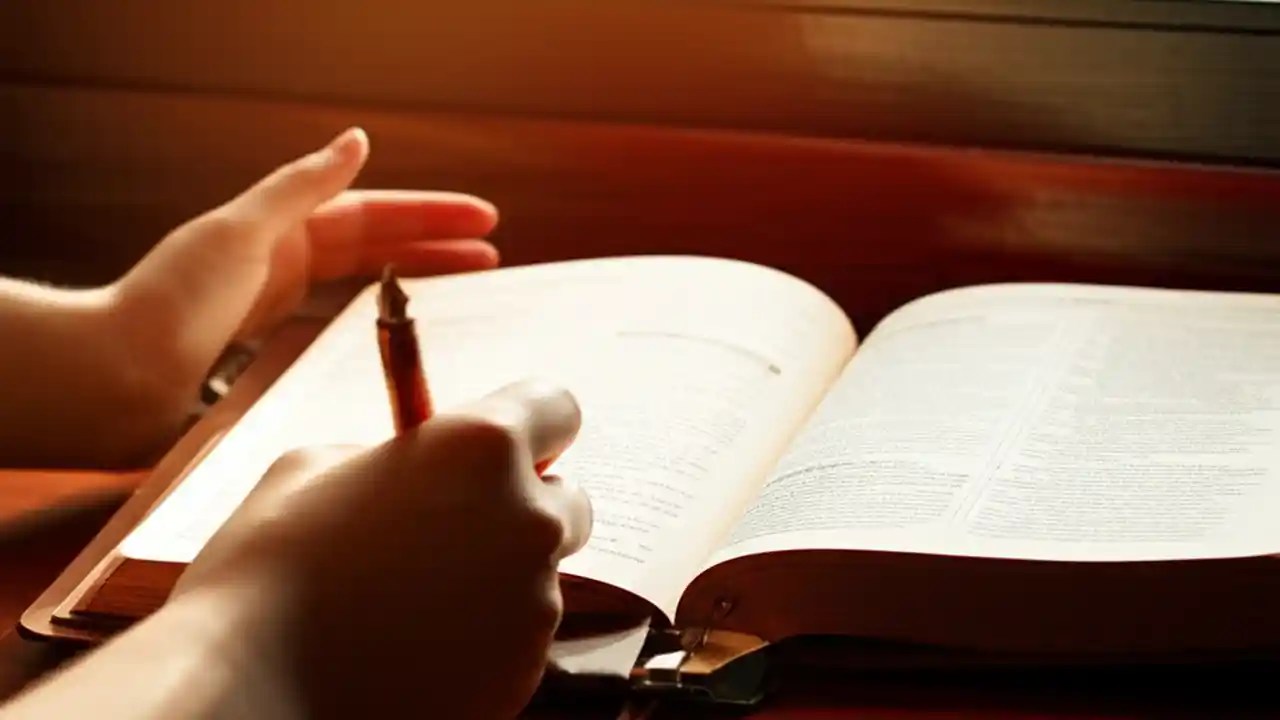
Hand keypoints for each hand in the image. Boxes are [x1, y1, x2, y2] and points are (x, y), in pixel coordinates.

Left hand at [107, 128, 498, 458]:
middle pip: (375, 248)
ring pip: (363, 289)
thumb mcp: (241, 231)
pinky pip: (341, 332)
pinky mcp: (272, 358)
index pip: (371, 215)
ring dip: (415, 283)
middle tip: (492, 252)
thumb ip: (301, 188)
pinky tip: (405, 340)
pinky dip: (378, 328)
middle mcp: (281, 266)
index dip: (429, 215)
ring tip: (468, 288)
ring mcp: (277, 313)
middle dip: (435, 245)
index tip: (484, 220)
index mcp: (278, 232)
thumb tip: (356, 141)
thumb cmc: (172, 305)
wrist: (117, 381)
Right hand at [172, 380, 592, 718]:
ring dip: (497, 577)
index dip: (530, 425)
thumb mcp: (317, 469)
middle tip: (455, 527)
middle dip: (523, 508)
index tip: (507, 444)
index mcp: (482, 447)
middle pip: (567, 500)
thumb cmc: (269, 569)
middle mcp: (527, 519)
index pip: (556, 408)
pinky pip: (519, 636)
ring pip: (539, 575)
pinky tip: (418, 644)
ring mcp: (534, 601)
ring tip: (413, 598)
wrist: (252, 693)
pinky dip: (484, 636)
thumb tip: (422, 468)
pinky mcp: (526, 670)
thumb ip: (398, 456)